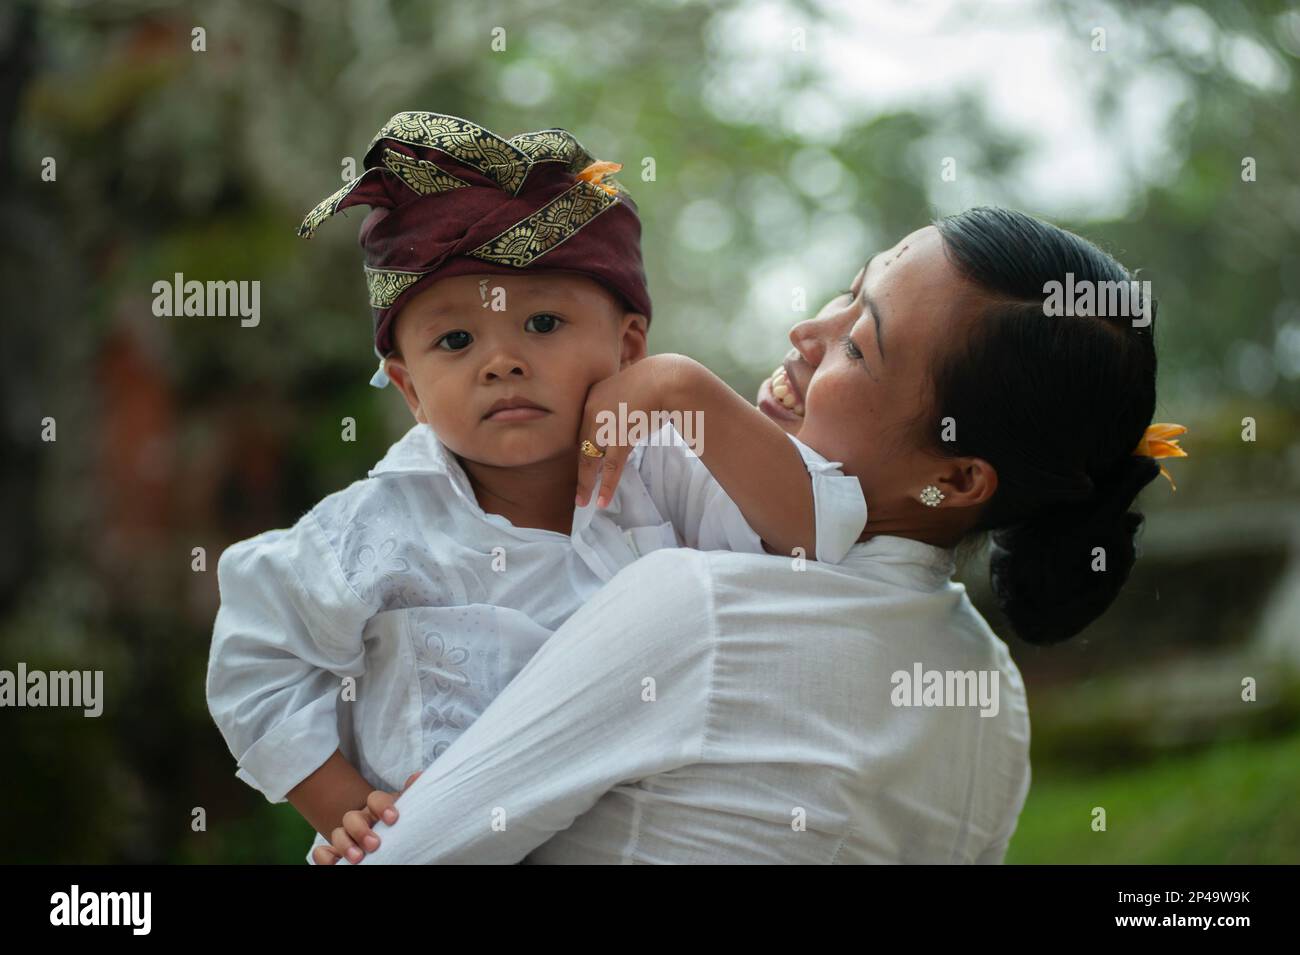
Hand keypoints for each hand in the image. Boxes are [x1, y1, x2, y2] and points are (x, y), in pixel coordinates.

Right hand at [312, 772, 420, 865]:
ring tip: (358, 858)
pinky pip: (322, 852)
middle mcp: (360, 821)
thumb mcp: (408, 811)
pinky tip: (333, 863)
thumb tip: (418, 775)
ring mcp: (347, 837)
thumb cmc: (401, 826)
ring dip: (344, 844)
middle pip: (352, 817)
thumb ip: (412, 795)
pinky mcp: (336, 854)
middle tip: (374, 844)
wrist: (393, 847)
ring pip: (337, 834)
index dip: (382, 806)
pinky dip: (324, 857)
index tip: (393, 819)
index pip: (375, 799)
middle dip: (360, 830)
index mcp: (378, 809)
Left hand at [575, 354, 689, 508]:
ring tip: (582, 502)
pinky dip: (606, 485)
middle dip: (581, 470)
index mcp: (594, 395)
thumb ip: (622, 403)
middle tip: (578, 490)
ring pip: (590, 459)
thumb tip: (625, 419)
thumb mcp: (631, 389)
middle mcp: (592, 409)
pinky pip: (610, 467)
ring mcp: (604, 424)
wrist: (669, 378)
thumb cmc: (658, 381)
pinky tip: (601, 501)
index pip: (583, 428)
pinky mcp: (620, 437)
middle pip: (582, 445)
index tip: (585, 464)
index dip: (584, 448)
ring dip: (586, 484)